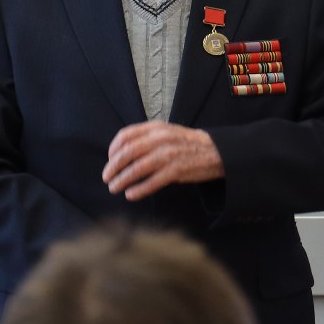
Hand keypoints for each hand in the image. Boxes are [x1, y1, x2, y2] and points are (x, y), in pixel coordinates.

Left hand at [103, 122, 224, 200]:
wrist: (216, 151)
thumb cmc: (187, 144)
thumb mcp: (166, 133)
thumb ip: (146, 138)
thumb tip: (122, 153)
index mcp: (155, 128)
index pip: (125, 136)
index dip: (113, 150)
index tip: (109, 160)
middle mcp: (160, 139)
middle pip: (127, 153)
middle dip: (113, 167)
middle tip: (107, 178)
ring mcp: (168, 155)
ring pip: (137, 168)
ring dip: (122, 180)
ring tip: (115, 188)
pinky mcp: (176, 170)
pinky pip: (152, 182)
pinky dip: (138, 190)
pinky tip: (131, 195)